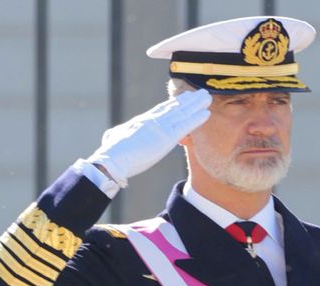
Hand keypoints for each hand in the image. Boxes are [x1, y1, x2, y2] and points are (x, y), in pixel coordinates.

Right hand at [86, 89, 211, 186]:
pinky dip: (196, 119)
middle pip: (175, 107)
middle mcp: (153, 120)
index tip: (184, 97)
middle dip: (189, 100)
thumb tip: (111, 137)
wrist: (113, 159)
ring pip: (182, 113)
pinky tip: (206, 113)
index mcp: (143, 121)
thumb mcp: (114, 138)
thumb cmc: (112, 152)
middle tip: (200, 93)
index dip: (175, 103)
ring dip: (196, 105)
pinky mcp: (166, 137)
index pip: (162, 109)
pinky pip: (185, 126)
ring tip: (207, 97)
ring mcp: (160, 127)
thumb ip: (118, 134)